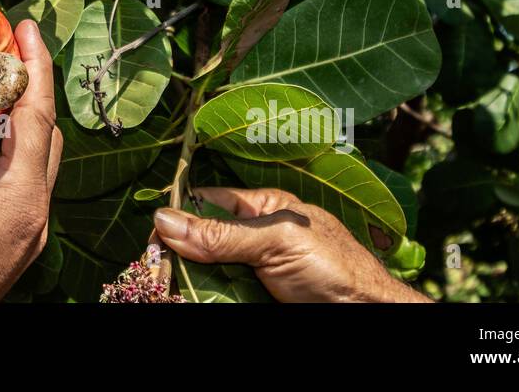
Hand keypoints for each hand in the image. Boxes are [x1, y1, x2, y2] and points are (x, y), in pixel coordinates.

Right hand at [153, 188, 429, 302]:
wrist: (366, 314)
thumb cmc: (335, 268)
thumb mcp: (276, 241)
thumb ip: (223, 233)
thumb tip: (164, 220)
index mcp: (261, 209)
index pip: (205, 204)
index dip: (176, 217)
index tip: (152, 239)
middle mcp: (253, 239)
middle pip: (199, 243)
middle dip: (177, 255)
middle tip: (154, 273)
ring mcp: (253, 272)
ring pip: (205, 273)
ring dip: (187, 281)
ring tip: (167, 289)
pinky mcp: (253, 298)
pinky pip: (218, 295)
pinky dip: (203, 297)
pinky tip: (188, 298)